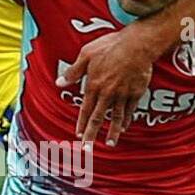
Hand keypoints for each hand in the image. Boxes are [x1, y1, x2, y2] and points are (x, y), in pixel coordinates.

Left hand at [56, 25, 153, 145]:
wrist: (136, 45)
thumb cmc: (110, 46)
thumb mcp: (86, 54)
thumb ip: (73, 71)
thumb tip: (58, 82)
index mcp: (94, 85)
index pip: (85, 109)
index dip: (82, 123)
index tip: (79, 135)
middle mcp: (107, 94)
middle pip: (98, 118)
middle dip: (92, 135)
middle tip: (88, 149)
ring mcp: (122, 95)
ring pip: (116, 118)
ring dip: (112, 132)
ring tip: (110, 144)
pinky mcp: (136, 93)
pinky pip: (130, 110)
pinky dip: (126, 120)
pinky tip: (124, 127)